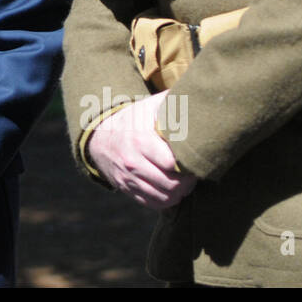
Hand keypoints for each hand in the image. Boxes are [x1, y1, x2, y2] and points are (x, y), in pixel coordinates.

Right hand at [87, 91, 196, 210]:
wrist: (101, 136)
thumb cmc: (134, 119)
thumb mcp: (149, 107)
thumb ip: (173, 103)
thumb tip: (200, 98)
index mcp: (140, 140)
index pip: (172, 163)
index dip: (189, 165)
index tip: (196, 160)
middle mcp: (132, 162)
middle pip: (170, 184)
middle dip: (188, 182)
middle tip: (195, 174)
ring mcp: (128, 178)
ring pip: (163, 198)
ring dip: (179, 193)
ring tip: (186, 183)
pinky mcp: (126, 189)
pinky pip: (152, 203)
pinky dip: (166, 200)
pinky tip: (172, 189)